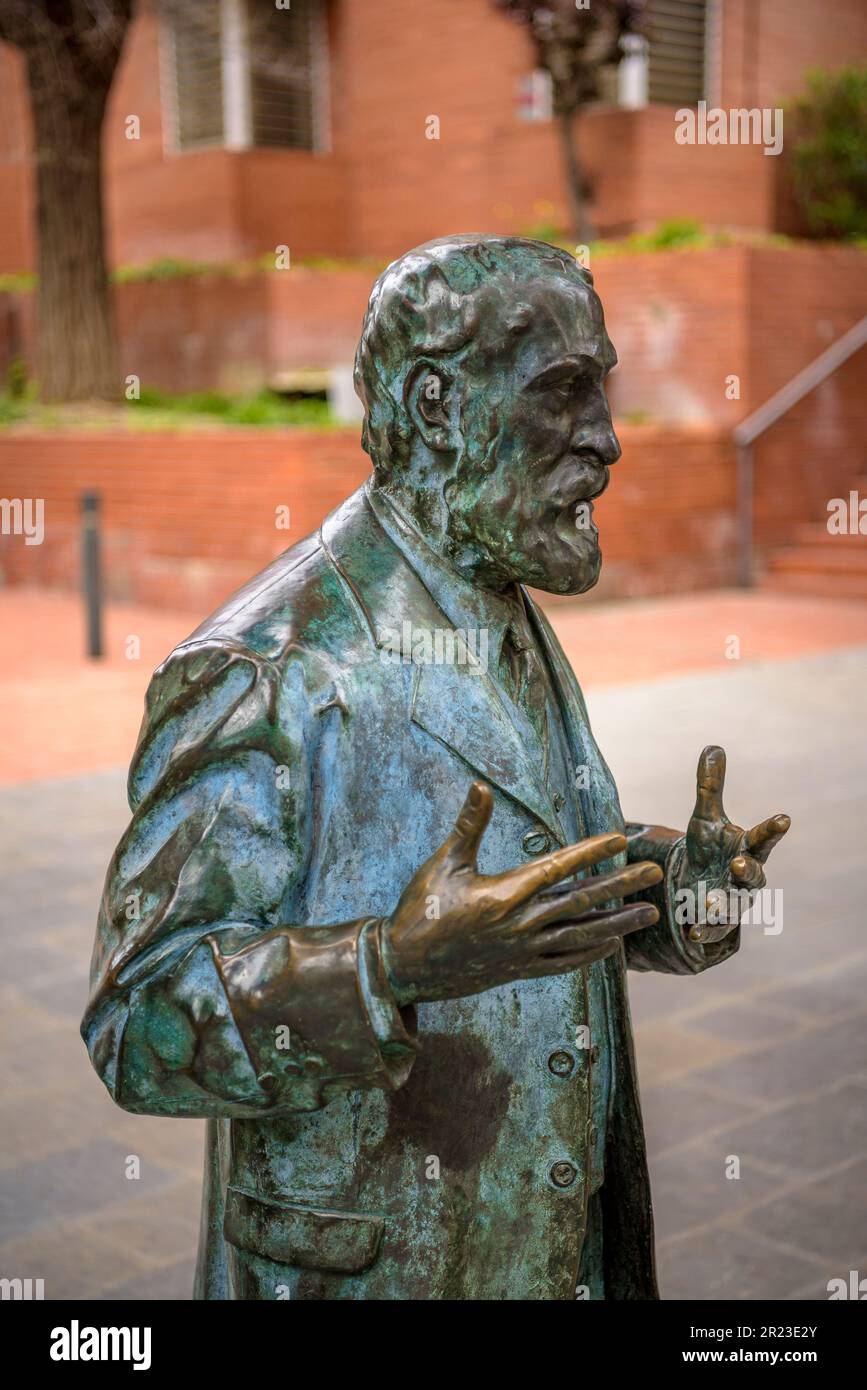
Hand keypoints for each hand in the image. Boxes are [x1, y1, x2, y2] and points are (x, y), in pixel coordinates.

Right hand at [381, 780, 662, 1004]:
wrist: (403, 966)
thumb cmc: (419, 910)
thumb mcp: (443, 863)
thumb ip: (469, 825)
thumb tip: (480, 785)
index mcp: (503, 894)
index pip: (558, 867)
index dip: (591, 852)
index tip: (620, 838)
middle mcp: (520, 924)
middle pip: (581, 901)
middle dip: (621, 885)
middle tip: (654, 872)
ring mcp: (522, 951)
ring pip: (581, 935)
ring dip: (618, 923)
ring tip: (649, 912)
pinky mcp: (518, 970)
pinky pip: (564, 963)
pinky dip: (590, 953)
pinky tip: (613, 944)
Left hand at [681, 746, 790, 943]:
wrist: (694, 882)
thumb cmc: (707, 848)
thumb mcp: (704, 817)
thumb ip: (710, 787)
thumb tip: (713, 747)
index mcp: (746, 849)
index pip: (763, 838)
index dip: (773, 829)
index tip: (784, 817)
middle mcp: (745, 877)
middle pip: (755, 875)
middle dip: (748, 870)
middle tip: (738, 862)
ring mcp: (732, 901)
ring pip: (735, 905)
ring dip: (723, 904)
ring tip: (707, 901)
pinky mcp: (715, 922)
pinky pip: (714, 930)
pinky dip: (705, 931)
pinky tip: (691, 933)